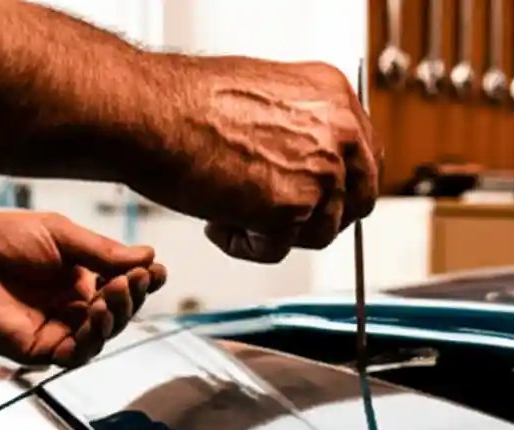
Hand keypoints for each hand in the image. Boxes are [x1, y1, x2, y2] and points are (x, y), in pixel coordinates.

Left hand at [0, 212, 166, 367]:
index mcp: (77, 277)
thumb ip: (102, 252)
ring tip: (115, 292)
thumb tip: (148, 256)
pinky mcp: (39, 349)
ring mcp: (56, 329)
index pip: (121, 284)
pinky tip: (96, 315)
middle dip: (132, 296)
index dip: (141, 280)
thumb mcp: (59, 236)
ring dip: (117, 315)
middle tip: (135, 280)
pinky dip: (93, 337)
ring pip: (103, 333)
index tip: (155, 270)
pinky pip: (77, 353)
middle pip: (118, 311)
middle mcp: (70, 305)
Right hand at [131, 57, 380, 262]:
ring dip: (278, 231)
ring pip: (321, 231)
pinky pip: (280, 249)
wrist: (149, 111)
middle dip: (320, 215)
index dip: (340, 185)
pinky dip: (247, 245)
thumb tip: (311, 161)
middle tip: (282, 217)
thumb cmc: (186, 100)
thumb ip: (301, 128)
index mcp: (334, 97)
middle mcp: (338, 131)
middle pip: (359, 199)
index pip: (365, 157)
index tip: (319, 196)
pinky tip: (219, 219)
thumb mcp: (265, 95)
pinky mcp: (294, 208)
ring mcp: (321, 170)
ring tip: (233, 209)